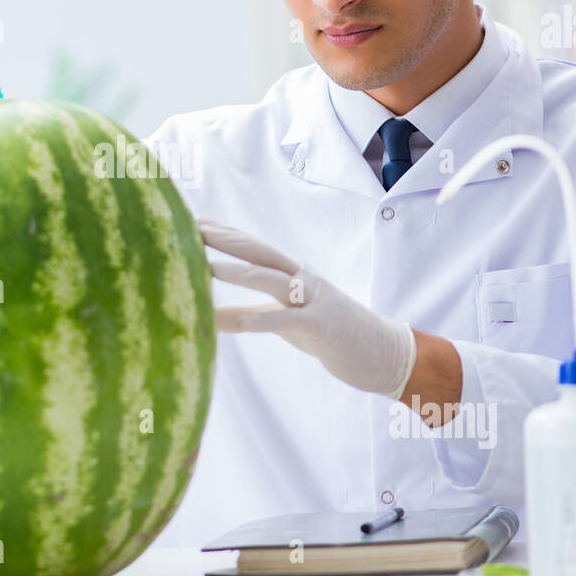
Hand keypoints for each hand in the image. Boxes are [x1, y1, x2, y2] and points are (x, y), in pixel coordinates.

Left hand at [197, 218, 416, 399]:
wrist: (384, 354)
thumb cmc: (328, 335)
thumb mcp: (283, 322)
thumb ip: (248, 315)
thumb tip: (207, 316)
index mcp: (293, 274)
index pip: (253, 247)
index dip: (225, 233)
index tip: (192, 221)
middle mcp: (302, 279)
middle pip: (258, 252)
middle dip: (225, 239)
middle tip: (191, 228)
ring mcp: (313, 300)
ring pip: (271, 279)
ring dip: (238, 271)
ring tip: (206, 267)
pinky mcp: (322, 326)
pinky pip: (284, 321)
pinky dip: (256, 319)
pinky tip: (235, 321)